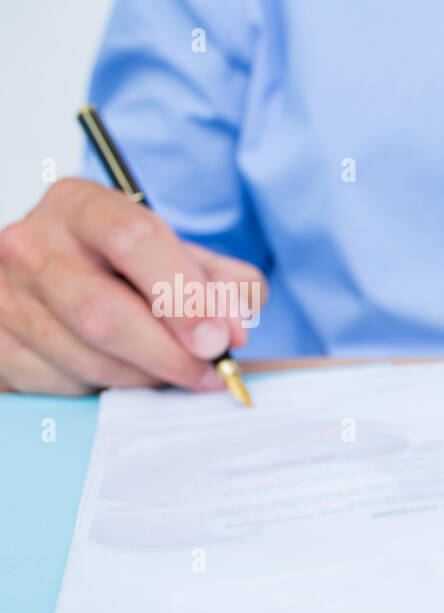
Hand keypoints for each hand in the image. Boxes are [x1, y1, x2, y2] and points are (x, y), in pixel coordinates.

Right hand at [0, 178, 264, 394]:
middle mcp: (31, 243)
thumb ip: (224, 284)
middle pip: (102, 310)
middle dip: (168, 351)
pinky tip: (130, 374)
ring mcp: (5, 294)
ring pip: (85, 356)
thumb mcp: (183, 260)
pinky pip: (62, 384)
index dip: (182, 294)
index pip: (132, 239)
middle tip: (211, 370)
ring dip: (145, 376)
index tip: (219, 337)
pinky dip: (108, 390)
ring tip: (177, 371)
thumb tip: (233, 325)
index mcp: (80, 205)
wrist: (61, 288)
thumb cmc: (131, 271)